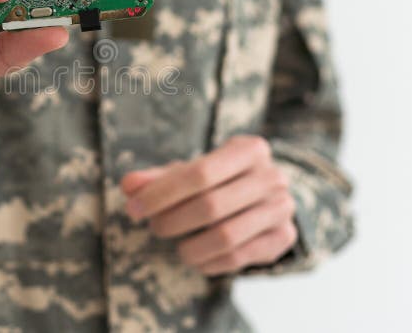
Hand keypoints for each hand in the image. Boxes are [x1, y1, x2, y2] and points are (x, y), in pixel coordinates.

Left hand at [120, 136, 296, 275]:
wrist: (260, 196)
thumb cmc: (214, 180)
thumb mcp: (186, 173)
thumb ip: (155, 179)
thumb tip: (128, 185)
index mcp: (248, 149)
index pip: (199, 173)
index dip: (161, 194)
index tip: (133, 209)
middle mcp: (271, 177)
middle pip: (211, 205)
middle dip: (172, 220)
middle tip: (153, 226)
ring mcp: (282, 208)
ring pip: (225, 236)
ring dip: (189, 247)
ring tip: (175, 244)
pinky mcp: (283, 238)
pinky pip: (237, 258)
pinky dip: (208, 262)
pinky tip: (195, 257)